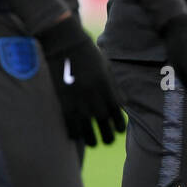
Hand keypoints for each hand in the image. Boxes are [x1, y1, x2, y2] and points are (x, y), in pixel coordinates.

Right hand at [36, 15, 125, 146]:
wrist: (64, 43)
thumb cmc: (88, 53)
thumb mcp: (106, 66)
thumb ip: (114, 85)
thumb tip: (123, 102)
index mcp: (106, 85)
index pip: (117, 111)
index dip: (119, 124)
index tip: (119, 130)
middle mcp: (94, 94)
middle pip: (103, 122)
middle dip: (108, 135)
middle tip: (107, 141)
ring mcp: (78, 98)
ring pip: (87, 126)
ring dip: (92, 138)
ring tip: (94, 144)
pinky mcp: (62, 100)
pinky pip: (69, 122)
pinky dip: (74, 132)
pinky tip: (76, 137)